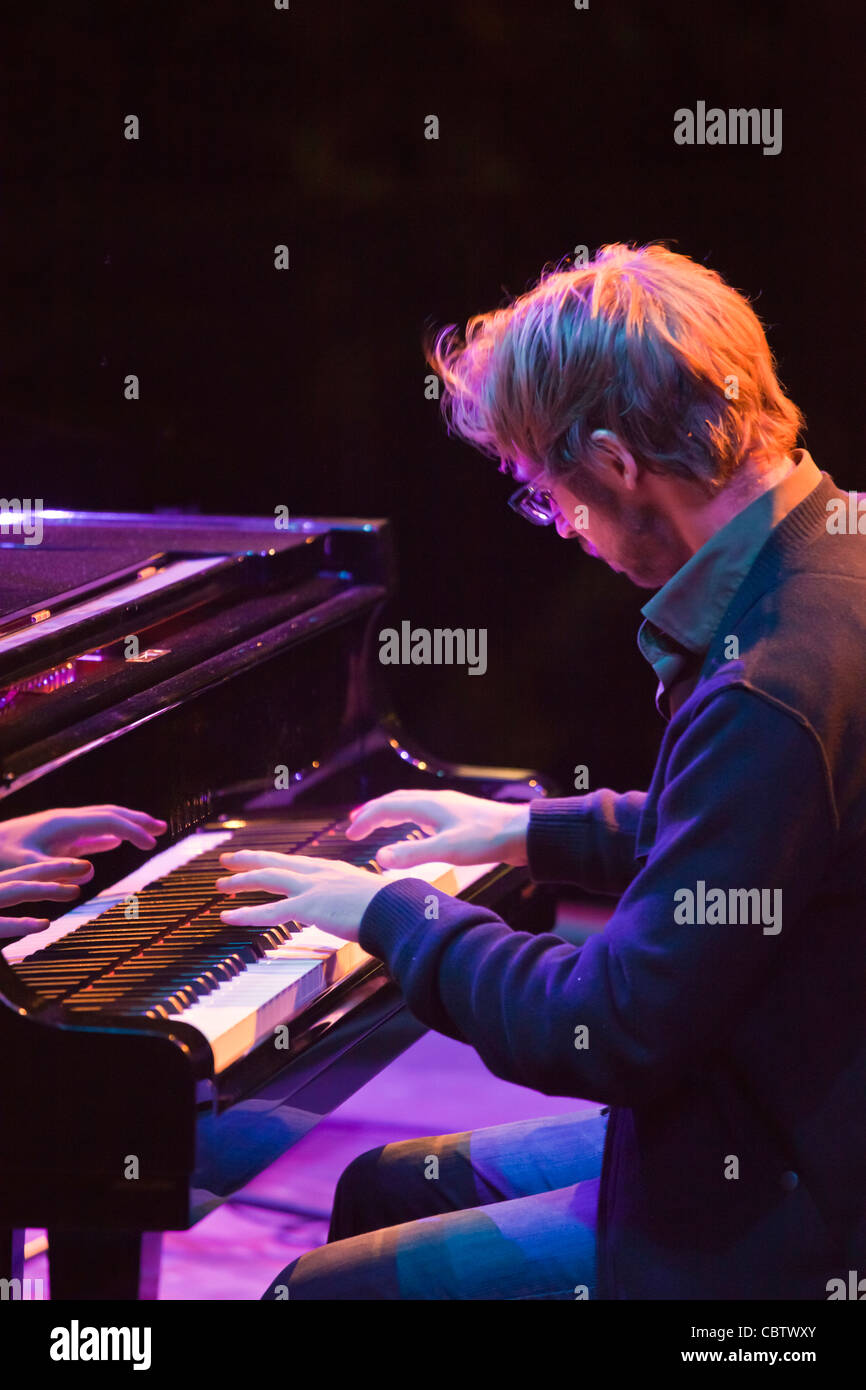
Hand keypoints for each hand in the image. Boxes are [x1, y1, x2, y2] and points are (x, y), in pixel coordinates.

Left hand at [0, 805, 166, 872]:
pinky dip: (108, 837)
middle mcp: (67, 821)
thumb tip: (90, 872)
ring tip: (150, 832)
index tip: (152, 844)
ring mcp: (63, 828)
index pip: (107, 822)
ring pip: (102, 822)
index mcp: (63, 823)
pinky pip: (90, 835)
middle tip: (163, 829)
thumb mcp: (25, 867)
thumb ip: (55, 871)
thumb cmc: (0, 857)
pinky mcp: (57, 839)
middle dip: (137, 820)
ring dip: (127, 826)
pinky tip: (116, 843)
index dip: (132, 831)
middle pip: (110, 814)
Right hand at [0, 858, 94, 938]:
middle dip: (56, 868)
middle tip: (88, 866)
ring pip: (15, 890)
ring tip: (75, 891)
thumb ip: (8, 899)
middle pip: (24, 875)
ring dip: (46, 889)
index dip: (52, 868)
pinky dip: (21, 924)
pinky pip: (0, 925)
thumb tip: (33, 918)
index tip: (81, 865)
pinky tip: (45, 924)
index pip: (24, 874)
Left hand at [216, 851, 403, 942]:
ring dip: (240, 881)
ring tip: (221, 885)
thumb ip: (354, 898)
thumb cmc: (390, 906)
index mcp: (331, 869)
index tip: (259, 859)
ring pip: (266, 879)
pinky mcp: (308, 907)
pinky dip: (245, 913)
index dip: (273, 860)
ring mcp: (311, 888)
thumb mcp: (368, 895)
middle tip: (227, 860)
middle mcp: (318, 873)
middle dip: (247, 860)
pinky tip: (228, 915)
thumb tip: (356, 907)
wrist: (397, 910)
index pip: (294, 862)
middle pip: (274, 862)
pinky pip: (269, 912)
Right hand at [344, 789, 529, 868]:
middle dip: (373, 813)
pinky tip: (417, 832)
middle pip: (396, 802)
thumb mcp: (447, 851)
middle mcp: (436, 801)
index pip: (387, 807)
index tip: (350, 834)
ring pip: (411, 806)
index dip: (365, 819)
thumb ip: (413, 855)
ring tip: (378, 827)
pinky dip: (409, 821)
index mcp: (428, 805)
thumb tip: (379, 859)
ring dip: (391, 815)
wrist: (523, 832)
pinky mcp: (459, 817)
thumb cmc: (488, 839)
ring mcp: (448, 808)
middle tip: (355, 826)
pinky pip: (425, 814)